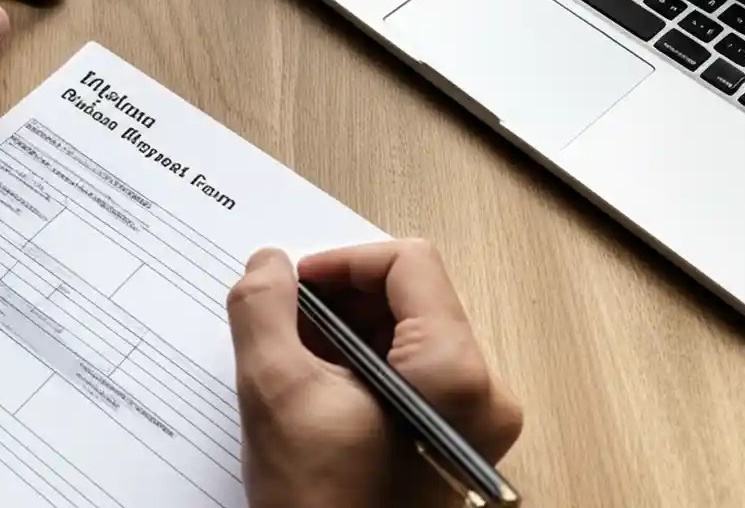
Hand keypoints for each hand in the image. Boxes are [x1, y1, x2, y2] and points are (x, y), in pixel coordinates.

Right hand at [227, 241, 522, 507]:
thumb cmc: (323, 506)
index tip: (295, 284)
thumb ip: (264, 310)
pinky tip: (314, 388)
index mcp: (454, 372)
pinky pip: (410, 373)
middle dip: (339, 299)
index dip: (343, 262)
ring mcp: (471, 419)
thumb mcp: (275, 393)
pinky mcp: (451, 439)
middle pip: (412, 296)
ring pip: (408, 333)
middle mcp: (481, 392)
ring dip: (345, 331)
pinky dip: (360, 365)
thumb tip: (268, 265)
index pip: (408, 263)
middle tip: (285, 320)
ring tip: (292, 357)